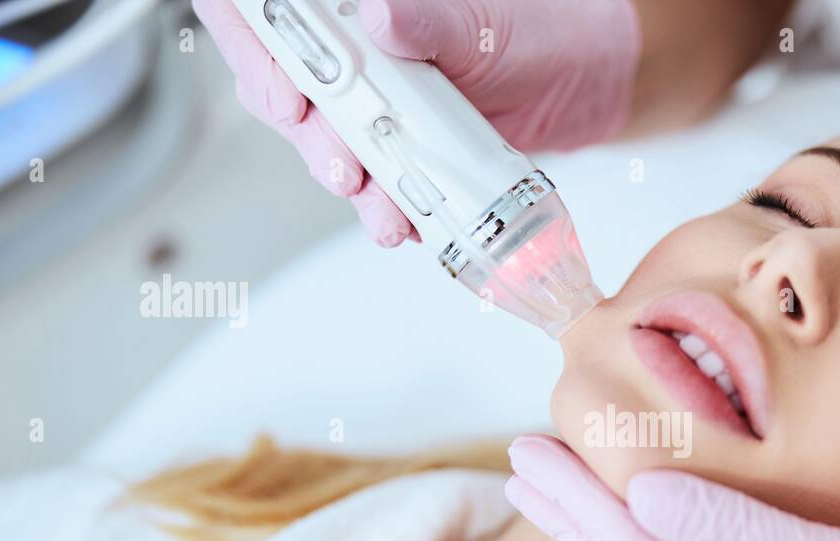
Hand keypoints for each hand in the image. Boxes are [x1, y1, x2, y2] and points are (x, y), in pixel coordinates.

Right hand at [193, 0, 639, 244]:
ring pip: (323, 138)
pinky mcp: (395, 144)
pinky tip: (399, 220)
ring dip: (344, 179)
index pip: (267, 12)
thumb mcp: (486, 24)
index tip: (287, 96)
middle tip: (342, 165)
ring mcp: (370, 97)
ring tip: (379, 206)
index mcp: (354, 5)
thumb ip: (432, 19)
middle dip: (306, 132)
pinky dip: (380, 206)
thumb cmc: (540, 31)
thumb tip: (382, 18)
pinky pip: (369, 178)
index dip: (254, 49)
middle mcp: (352, 46)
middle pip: (282, 81)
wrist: (585, 83)